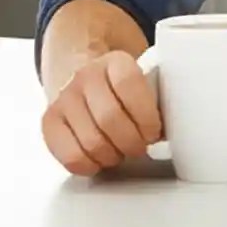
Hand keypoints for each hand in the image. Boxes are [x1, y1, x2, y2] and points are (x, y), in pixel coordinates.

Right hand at [42, 51, 161, 175]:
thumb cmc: (124, 86)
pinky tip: (102, 160)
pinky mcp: (49, 120)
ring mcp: (64, 98)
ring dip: (114, 155)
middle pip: (110, 118)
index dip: (146, 115)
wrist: (84, 73)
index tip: (155, 131)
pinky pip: (69, 154)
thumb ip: (160, 95)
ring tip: (123, 152)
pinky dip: (90, 165)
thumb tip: (177, 127)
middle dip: (132, 142)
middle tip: (142, 147)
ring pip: (92, 141)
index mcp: (115, 61)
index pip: (129, 85)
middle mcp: (85, 76)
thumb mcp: (145, 77)